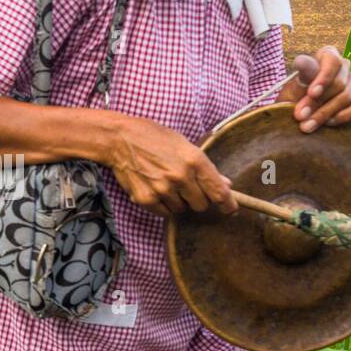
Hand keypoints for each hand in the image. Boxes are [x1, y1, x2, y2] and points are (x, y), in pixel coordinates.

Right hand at [106, 114, 237, 216]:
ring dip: (177, 201)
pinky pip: (164, 212)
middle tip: (185, 187)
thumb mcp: (183, 144)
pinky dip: (162, 204)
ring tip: (165, 183)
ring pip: (181, 209)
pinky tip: (154, 187)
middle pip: (201, 204)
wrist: (119, 139)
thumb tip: (224, 184)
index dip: (228, 204)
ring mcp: (163, 189)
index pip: (219, 191)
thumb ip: (204, 167)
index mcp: (194, 160)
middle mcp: (181, 176)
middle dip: (197, 198)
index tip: (230, 209)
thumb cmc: (153, 137)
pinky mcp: (146, 199)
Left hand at [278, 46, 350, 130]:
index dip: (323, 78)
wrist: (300, 116)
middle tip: (300, 116)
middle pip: (338, 83)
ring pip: (346, 96)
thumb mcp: (294, 86)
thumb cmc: (295, 97)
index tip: (312, 93)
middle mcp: (344, 66)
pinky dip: (344, 116)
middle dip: (317, 102)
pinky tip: (328, 123)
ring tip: (307, 125)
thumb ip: (302, 76)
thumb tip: (301, 62)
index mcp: (327, 55)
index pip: (332, 61)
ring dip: (325, 113)